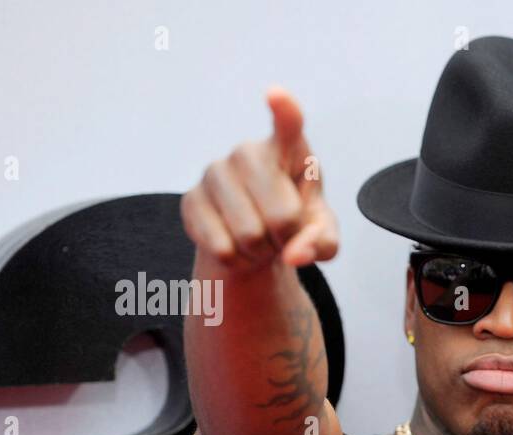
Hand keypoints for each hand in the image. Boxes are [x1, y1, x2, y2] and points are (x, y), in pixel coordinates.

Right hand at [179, 86, 339, 271]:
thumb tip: (296, 254)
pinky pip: (222, 248)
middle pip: (282, 216)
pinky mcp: (190, 199)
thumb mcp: (321, 234)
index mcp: (289, 149)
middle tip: (283, 233)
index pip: (288, 125)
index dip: (284, 111)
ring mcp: (215, 172)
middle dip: (288, 238)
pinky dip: (237, 260)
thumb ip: (322, 243)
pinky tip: (237, 246)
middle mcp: (248, 152)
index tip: (276, 95)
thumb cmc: (296, 224)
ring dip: (261, 252)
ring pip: (249, 235)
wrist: (254, 237)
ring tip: (261, 239)